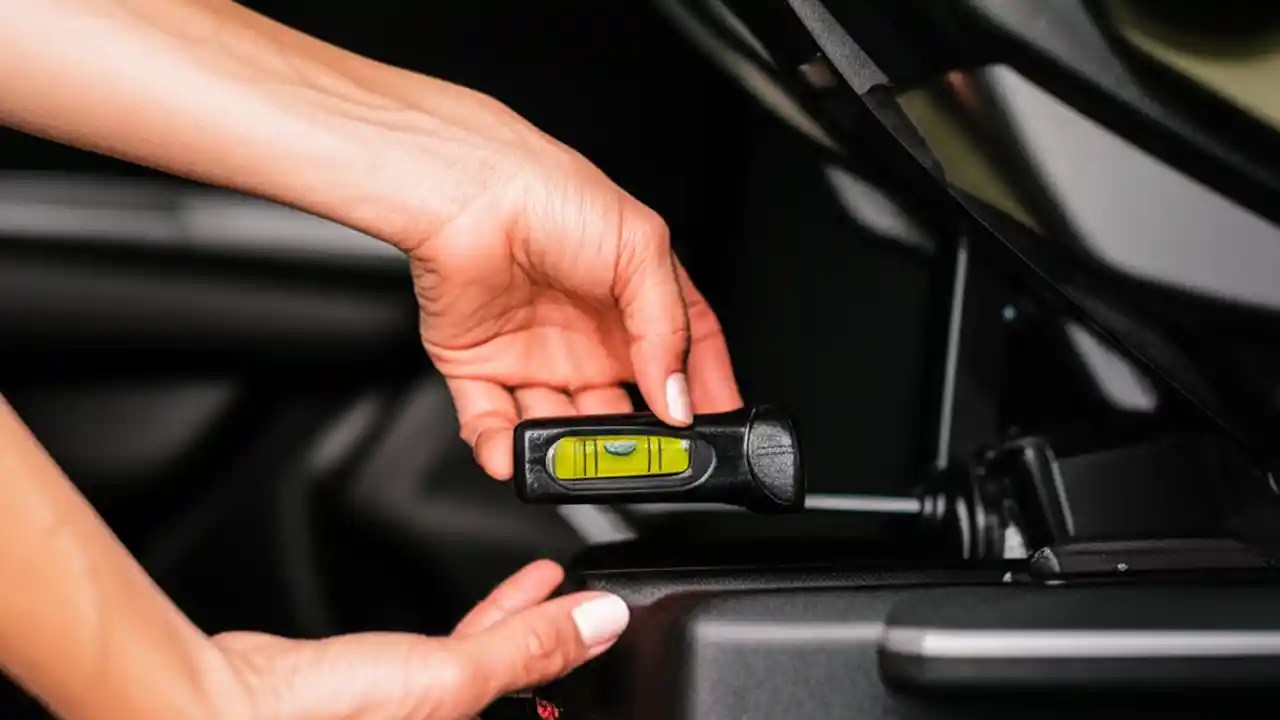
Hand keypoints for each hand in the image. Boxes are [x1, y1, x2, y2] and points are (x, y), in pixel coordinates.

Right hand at [212, 561, 626, 719]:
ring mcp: (415, 713)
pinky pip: (449, 649)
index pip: (542, 709)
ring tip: (547, 585)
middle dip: (553, 638)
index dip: (577, 666)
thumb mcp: (455, 676)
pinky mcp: (386, 684)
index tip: (603, 621)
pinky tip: (493, 601)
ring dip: (518, 623)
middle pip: (519, 687)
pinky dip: (479, 620)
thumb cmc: (331, 717)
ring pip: (485, 664)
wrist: (233, 706)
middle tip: (582, 599)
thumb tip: (600, 623)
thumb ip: (530, 647)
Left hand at [353, 86, 743, 477]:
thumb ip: (669, 328)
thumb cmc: (549, 195)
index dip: (703, 395)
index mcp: (634, 299)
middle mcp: (587, 333)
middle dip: (631, 443)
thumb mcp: (640, 250)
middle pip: (621, 409)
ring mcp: (534, 354)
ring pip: (558, 426)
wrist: (465, 194)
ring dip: (567, 453)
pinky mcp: (480, 368)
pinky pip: (493, 422)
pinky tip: (514, 455)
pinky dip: (503, 447)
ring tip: (573, 460)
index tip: (716, 433)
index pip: (682, 357)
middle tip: (641, 462)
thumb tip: (679, 397)